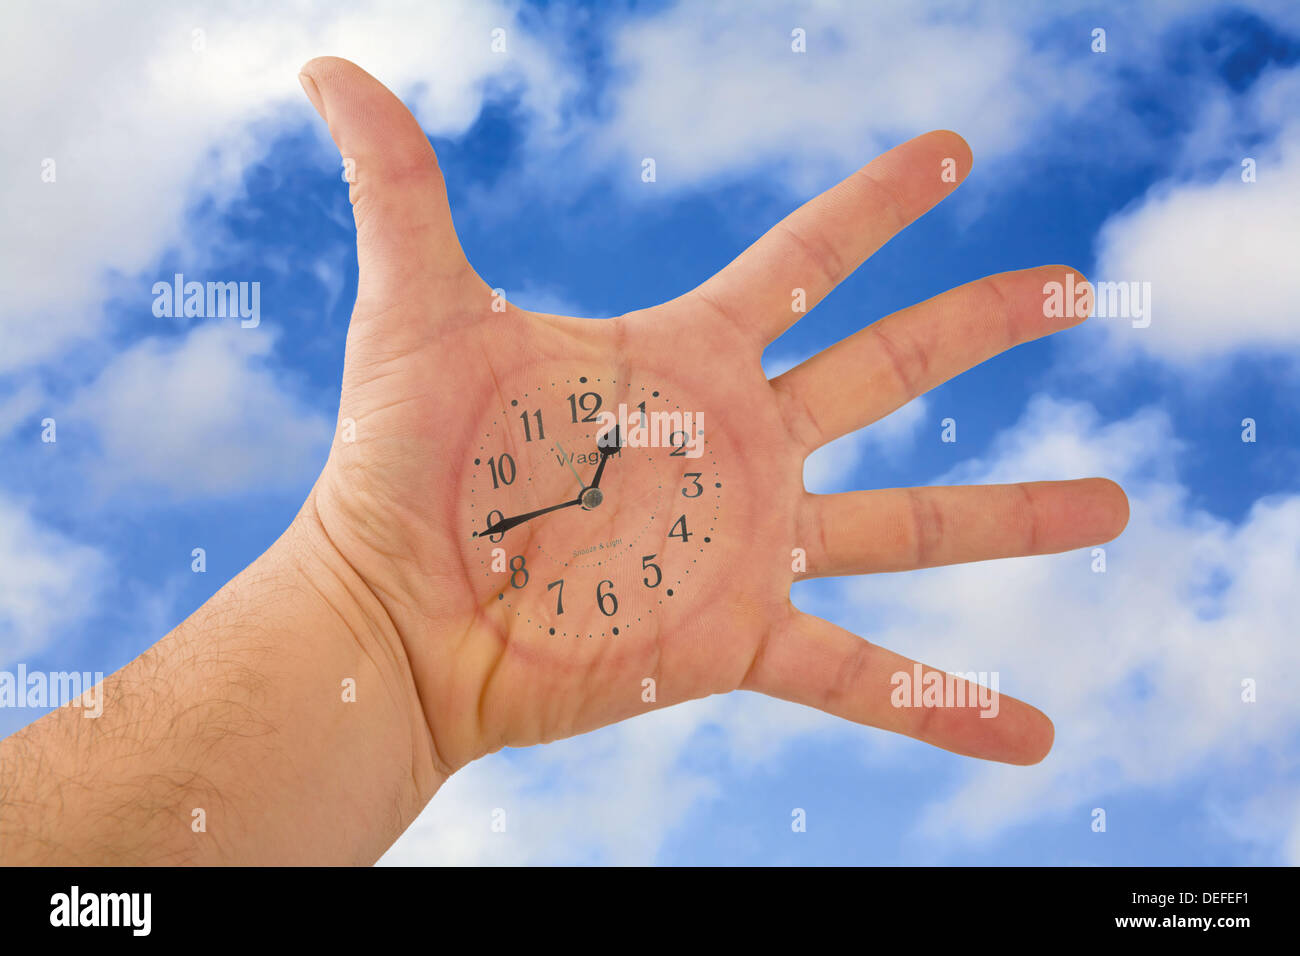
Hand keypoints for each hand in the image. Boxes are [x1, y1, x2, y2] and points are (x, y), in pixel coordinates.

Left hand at [298, 57, 1127, 782]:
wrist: (396, 617)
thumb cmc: (401, 464)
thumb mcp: (417, 308)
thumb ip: (396, 182)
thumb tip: (327, 66)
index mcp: (686, 357)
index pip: (807, 259)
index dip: (880, 202)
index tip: (953, 153)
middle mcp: (738, 444)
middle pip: (892, 372)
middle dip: (986, 327)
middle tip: (1075, 291)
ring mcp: (748, 544)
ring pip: (910, 525)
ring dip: (1013, 519)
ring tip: (1115, 505)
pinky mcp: (737, 637)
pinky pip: (863, 677)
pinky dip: (947, 708)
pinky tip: (1034, 739)